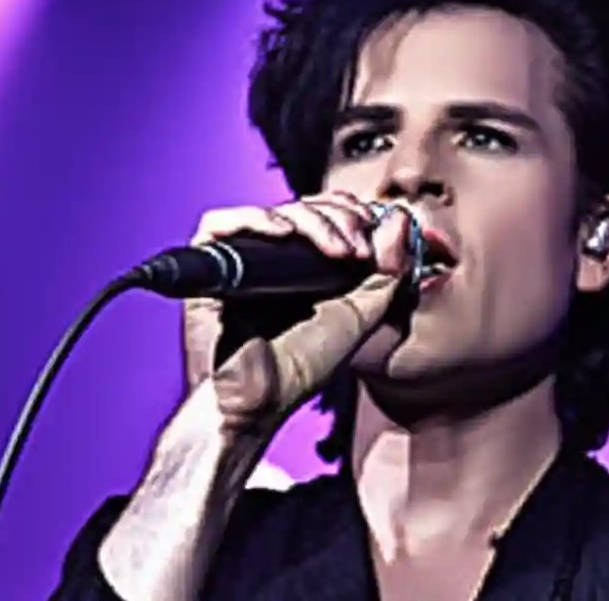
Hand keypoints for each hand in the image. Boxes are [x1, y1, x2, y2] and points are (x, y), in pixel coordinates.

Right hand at [180, 192, 413, 433]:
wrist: (257, 402)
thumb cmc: (300, 365)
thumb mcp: (360, 315)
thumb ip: (385, 272)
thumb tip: (400, 220)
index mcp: (307, 265)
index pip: (328, 214)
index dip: (354, 214)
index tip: (379, 236)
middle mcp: (274, 255)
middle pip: (305, 207)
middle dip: (341, 217)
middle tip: (360, 248)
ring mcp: (241, 257)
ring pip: (274, 210)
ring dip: (313, 220)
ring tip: (339, 251)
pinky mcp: (208, 264)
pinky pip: (223, 222)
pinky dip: (257, 219)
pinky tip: (287, 234)